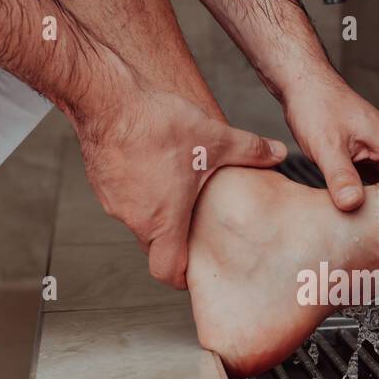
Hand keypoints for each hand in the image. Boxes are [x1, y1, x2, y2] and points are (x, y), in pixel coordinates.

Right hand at [70, 56, 286, 288]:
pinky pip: (124, 198)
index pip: (166, 271)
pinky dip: (140, 191)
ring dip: (157, 212)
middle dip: (176, 239)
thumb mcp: (214, 139)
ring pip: (139, 220)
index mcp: (163, 220)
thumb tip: (277, 152)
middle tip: (196, 223)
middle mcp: (134, 217)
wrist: (107, 100)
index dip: (181, 278)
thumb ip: (249, 150)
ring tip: (178, 188)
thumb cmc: (155, 125)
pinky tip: (154, 165)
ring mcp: (114, 201)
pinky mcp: (101, 182)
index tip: (193, 272)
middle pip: (155, 246)